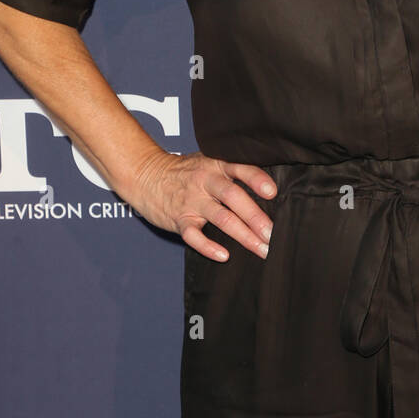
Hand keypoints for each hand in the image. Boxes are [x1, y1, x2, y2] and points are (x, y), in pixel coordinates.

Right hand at [128, 149, 276, 260]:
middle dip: (255, 217)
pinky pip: (194, 235)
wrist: (146, 174)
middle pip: (233, 197)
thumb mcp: (208, 162)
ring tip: (261, 248)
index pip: (240, 169)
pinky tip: (224, 255)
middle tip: (272, 234)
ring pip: (220, 218)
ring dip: (243, 235)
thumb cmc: (185, 171)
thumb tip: (269, 193)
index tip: (272, 192)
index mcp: (216, 165)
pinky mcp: (179, 219)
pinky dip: (208, 246)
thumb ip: (233, 173)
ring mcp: (191, 201)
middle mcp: (205, 181)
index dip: (256, 180)